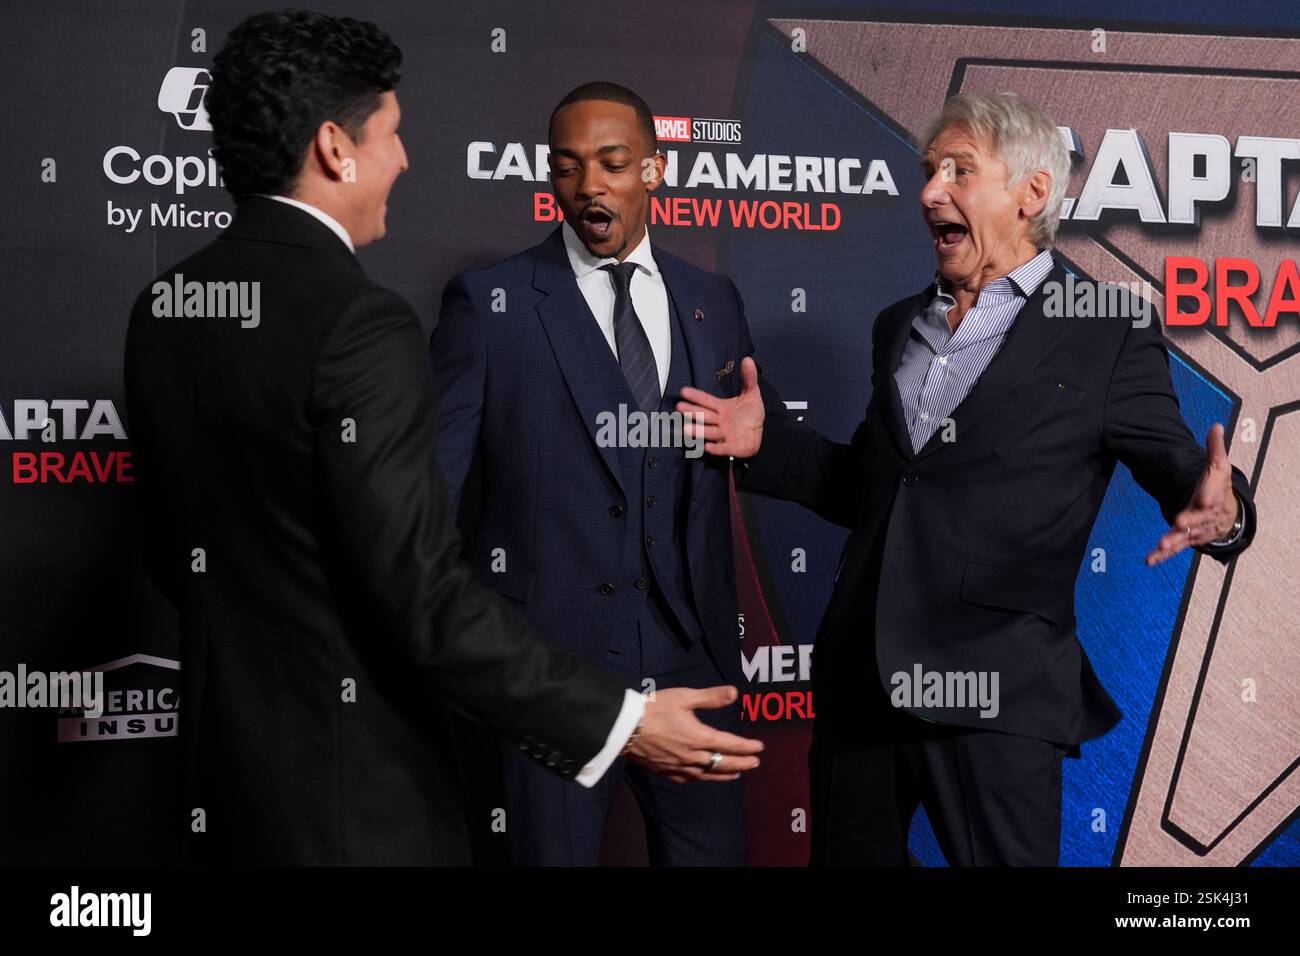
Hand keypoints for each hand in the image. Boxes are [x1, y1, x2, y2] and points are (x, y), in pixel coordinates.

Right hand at [625, 685, 762, 782]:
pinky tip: (703, 776)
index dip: (746, 746)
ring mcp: (679, 766)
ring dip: (724, 774)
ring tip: (736, 774)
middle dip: (741, 763)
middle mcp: (693, 756)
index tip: (759, 747)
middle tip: (754, 763)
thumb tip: (735, 693)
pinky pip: (689, 778)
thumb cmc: (654, 708)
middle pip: (723, 763)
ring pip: (708, 774)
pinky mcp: (666, 771)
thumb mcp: (684, 697)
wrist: (625, 727)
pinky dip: (702, 777)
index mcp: (700, 737)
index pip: (730, 744)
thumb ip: (711, 697)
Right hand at [676, 356, 764, 458]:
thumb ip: (748, 378)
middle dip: (692, 411)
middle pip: (704, 415)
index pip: (707, 400)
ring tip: (687, 428)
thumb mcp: (752, 394)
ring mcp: (725, 434)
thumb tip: (747, 359)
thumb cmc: (752, 414)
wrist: (762, 433)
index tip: (684, 391)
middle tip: (679, 407)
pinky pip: (722, 447)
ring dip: (699, 430)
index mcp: (722, 407)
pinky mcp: (732, 446)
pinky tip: (708, 447)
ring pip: (709, 431)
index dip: (696, 396)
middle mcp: (720, 420)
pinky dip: (716, 448)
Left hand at [1147, 423, 1238, 566]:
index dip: (1208, 496)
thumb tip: (1216, 425)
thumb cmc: (1219, 487)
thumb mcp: (1219, 466)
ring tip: (1161, 546)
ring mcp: (1195, 530)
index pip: (1212, 495)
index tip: (1203, 497)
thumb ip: (1216, 448)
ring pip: (1184, 537)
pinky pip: (1173, 549)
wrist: (1228, 515)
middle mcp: (1204, 516)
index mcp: (1213, 496)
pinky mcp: (1185, 539)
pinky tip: (1149, 560)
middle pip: (1197, 519)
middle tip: (1179, 523)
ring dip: (1173, 542)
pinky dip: (1162, 555)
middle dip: (1189, 521)